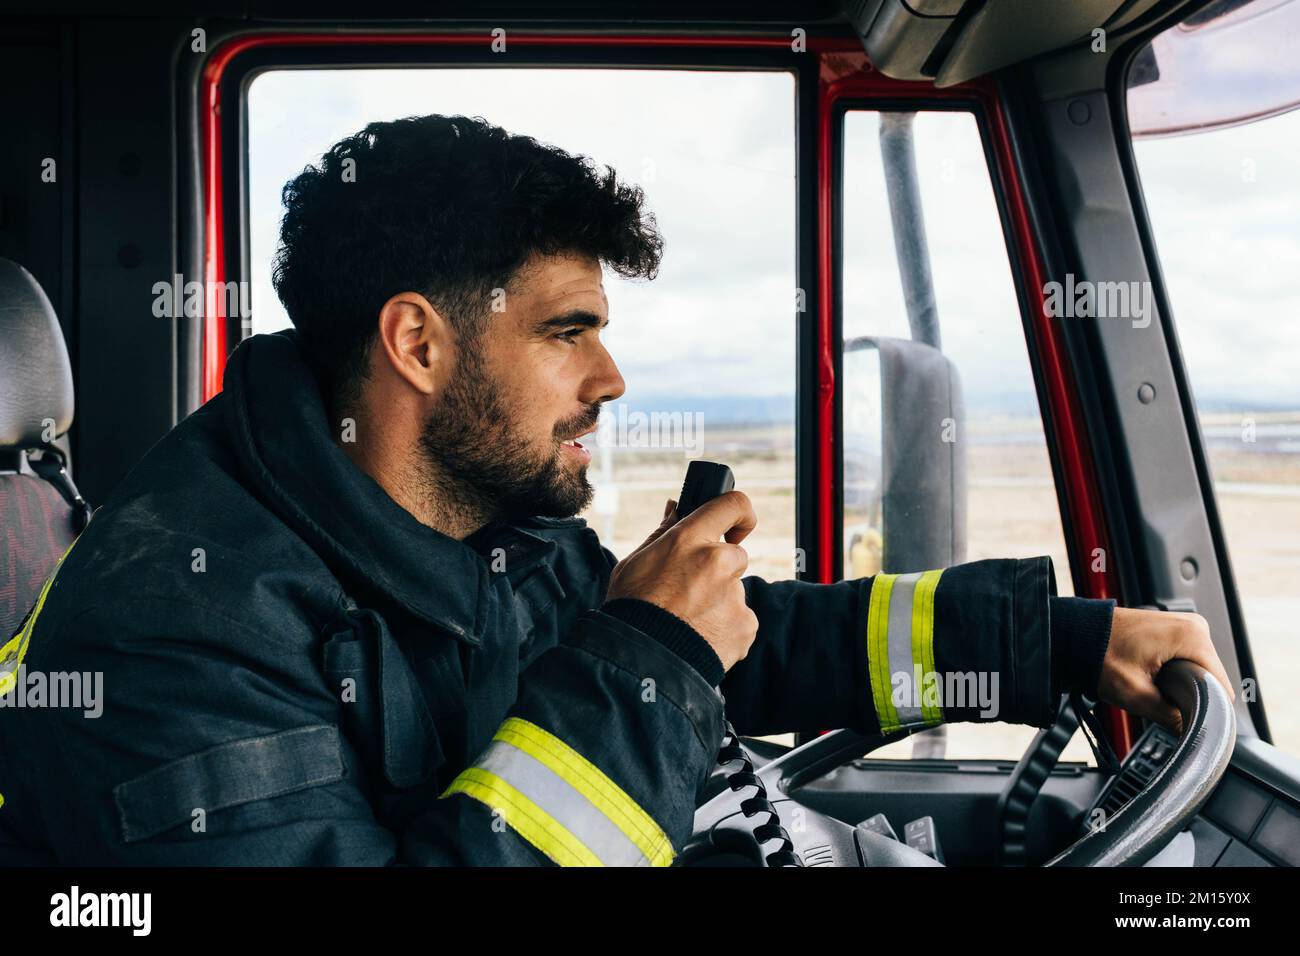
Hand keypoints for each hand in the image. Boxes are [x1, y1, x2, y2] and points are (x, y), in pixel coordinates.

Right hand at [606, 493, 758, 671]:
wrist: (641, 662)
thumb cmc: (632, 610)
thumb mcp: (636, 562)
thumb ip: (663, 533)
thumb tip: (676, 508)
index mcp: (689, 540)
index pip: (732, 505)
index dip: (740, 513)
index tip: (735, 527)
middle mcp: (717, 562)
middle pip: (734, 555)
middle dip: (719, 570)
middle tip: (689, 591)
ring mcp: (734, 595)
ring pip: (734, 591)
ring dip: (719, 602)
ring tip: (688, 621)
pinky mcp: (745, 625)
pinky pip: (740, 620)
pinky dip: (725, 627)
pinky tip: (700, 637)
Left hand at [1097, 608, 1235, 735]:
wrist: (1074, 634)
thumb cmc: (1098, 655)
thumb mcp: (1135, 694)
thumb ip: (1170, 716)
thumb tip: (1195, 734)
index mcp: (1193, 636)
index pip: (1221, 685)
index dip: (1208, 709)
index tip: (1189, 719)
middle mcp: (1196, 626)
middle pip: (1212, 678)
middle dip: (1192, 696)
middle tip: (1160, 700)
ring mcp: (1186, 626)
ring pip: (1200, 671)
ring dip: (1183, 685)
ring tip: (1154, 685)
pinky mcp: (1175, 630)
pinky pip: (1188, 660)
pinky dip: (1176, 673)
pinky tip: (1155, 676)